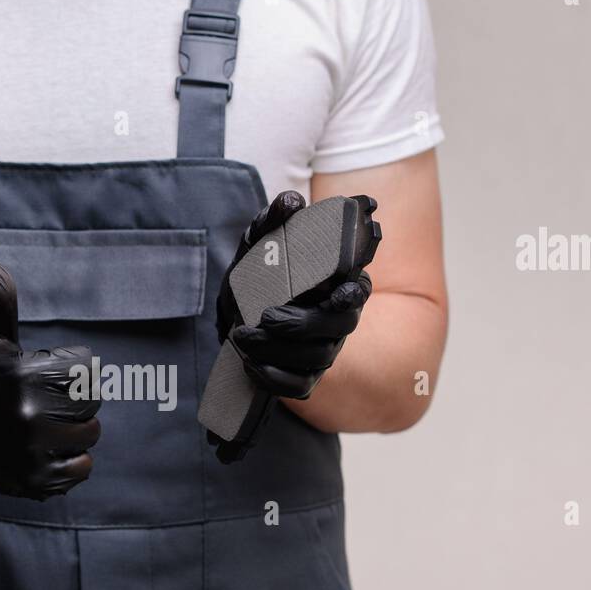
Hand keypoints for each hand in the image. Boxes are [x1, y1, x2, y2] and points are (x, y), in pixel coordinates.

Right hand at [0, 255, 101, 498]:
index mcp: (26, 375)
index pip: (88, 371)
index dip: (72, 372)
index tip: (47, 378)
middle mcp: (29, 414)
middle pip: (90, 406)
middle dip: (74, 403)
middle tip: (47, 405)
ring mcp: (33, 451)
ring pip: (89, 437)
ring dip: (75, 433)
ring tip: (47, 427)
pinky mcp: (36, 481)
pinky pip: (81, 469)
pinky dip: (72, 461)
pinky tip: (48, 451)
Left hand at [215, 191, 373, 400]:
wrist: (233, 315)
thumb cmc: (255, 276)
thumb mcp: (256, 246)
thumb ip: (272, 222)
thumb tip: (290, 203)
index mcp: (334, 285)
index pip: (357, 289)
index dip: (352, 293)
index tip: (338, 293)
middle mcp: (335, 319)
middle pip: (339, 328)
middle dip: (303, 325)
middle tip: (266, 317)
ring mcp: (322, 350)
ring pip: (316, 359)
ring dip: (279, 351)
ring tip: (245, 337)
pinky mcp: (303, 376)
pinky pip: (299, 386)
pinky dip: (274, 378)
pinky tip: (251, 363)